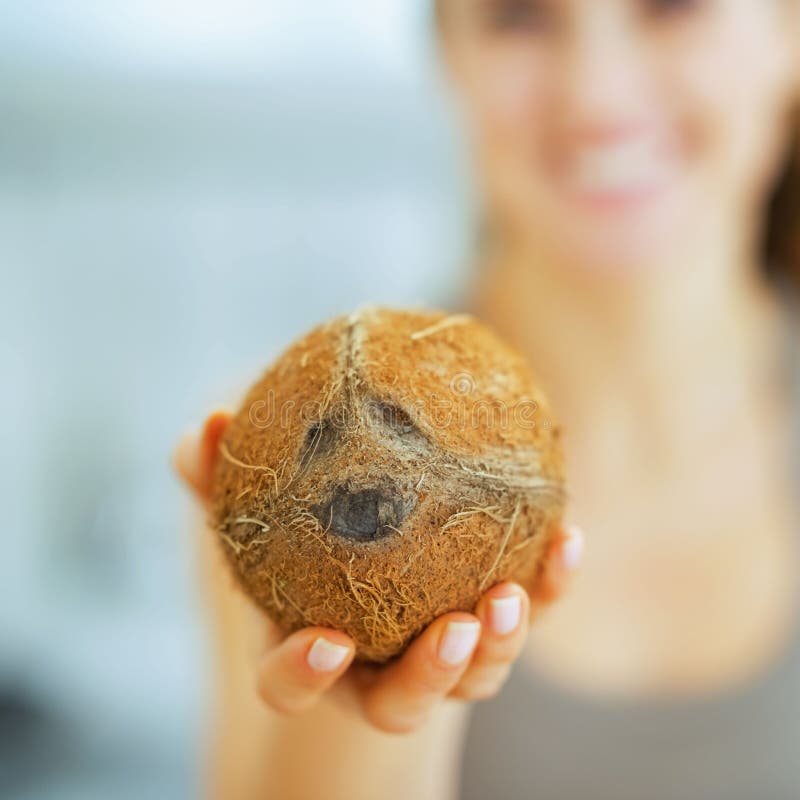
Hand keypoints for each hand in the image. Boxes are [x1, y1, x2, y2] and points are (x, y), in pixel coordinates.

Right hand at [174, 410, 583, 733]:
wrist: (362, 538)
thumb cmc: (297, 527)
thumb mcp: (253, 503)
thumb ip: (220, 475)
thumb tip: (208, 424)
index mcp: (312, 646)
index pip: (292, 684)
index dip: (305, 675)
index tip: (327, 641)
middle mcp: (376, 665)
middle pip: (402, 703)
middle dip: (431, 676)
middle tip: (455, 630)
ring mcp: (438, 650)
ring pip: (474, 673)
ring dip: (501, 641)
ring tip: (511, 593)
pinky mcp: (489, 619)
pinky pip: (526, 611)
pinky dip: (549, 583)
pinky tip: (568, 535)